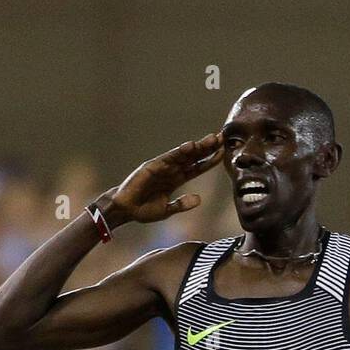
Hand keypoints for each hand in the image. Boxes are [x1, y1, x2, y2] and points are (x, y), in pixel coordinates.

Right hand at [99, 132, 223, 226]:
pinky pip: (168, 157)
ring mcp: (163, 166)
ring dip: (198, 147)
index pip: (197, 168)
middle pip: (193, 157)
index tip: (223, 153)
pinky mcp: (153, 166)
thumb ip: (182, 204)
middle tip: (222, 139)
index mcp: (176, 180)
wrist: (125, 210)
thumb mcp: (167, 210)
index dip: (210, 161)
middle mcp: (171, 170)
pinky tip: (191, 146)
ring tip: (212, 139)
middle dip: (207, 148)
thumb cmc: (143, 210)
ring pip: (184, 155)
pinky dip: (179, 151)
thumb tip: (199, 199)